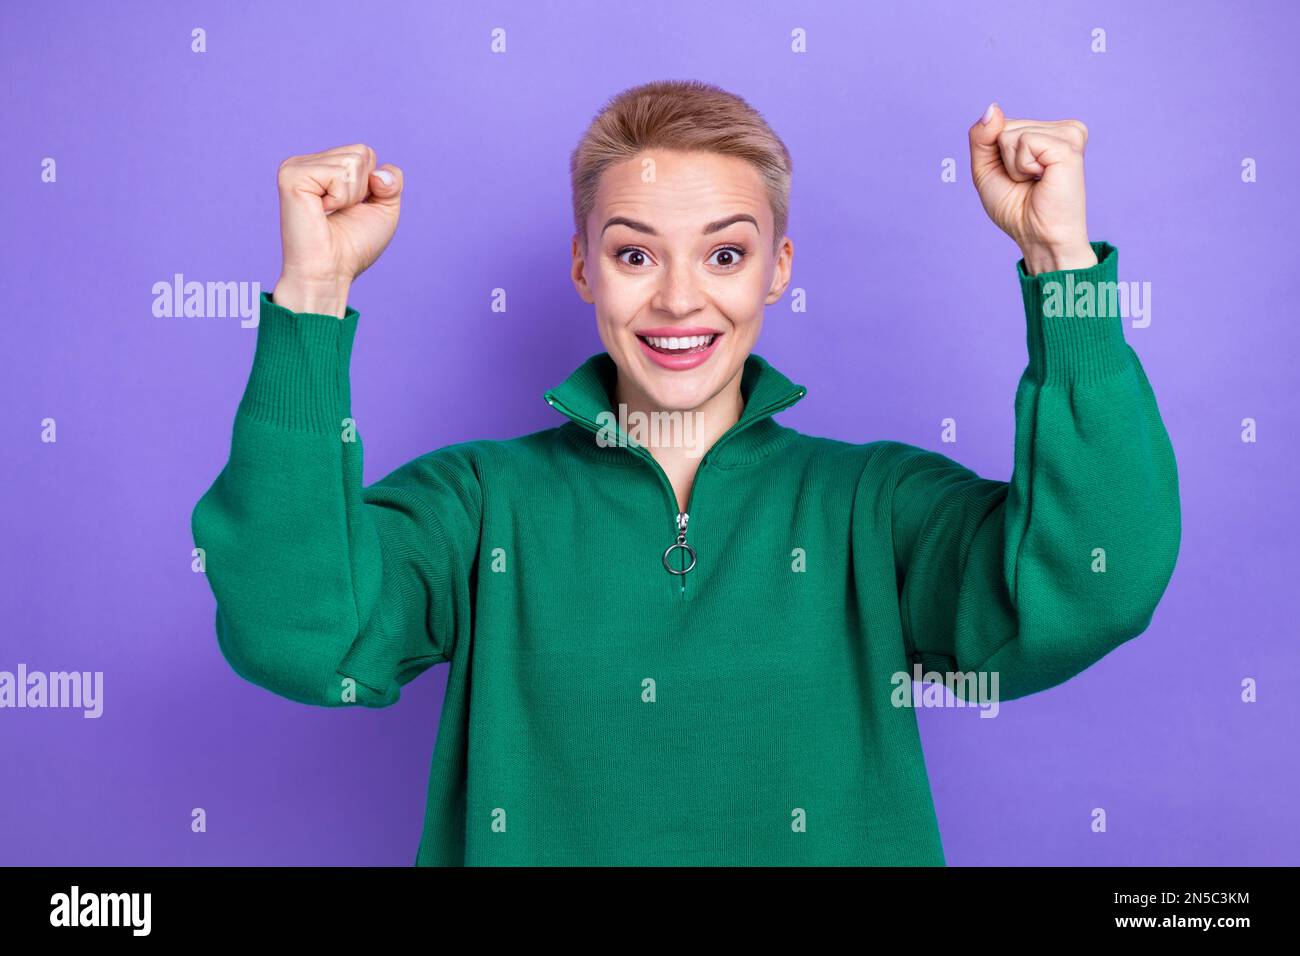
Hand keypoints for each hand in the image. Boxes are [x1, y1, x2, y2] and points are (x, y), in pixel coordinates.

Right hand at [272, 144, 403, 315]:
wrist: (330, 272)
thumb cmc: (353, 247)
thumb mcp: (383, 210)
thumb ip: (392, 181)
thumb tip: (378, 173)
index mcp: (323, 167)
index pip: (366, 153)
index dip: (373, 185)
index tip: (353, 209)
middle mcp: (307, 163)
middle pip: (362, 152)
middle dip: (363, 188)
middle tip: (341, 213)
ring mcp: (296, 167)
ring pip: (352, 161)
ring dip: (351, 196)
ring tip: (330, 214)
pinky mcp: (292, 176)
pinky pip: (338, 173)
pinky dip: (340, 197)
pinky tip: (322, 212)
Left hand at [968, 104, 1096, 274]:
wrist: (1037, 236)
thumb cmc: (1015, 208)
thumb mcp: (986, 170)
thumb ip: (981, 137)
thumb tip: (992, 108)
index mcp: (1046, 132)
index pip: (999, 124)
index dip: (994, 155)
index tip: (1013, 176)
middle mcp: (1060, 129)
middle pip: (1003, 126)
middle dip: (1002, 160)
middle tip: (1025, 182)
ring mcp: (1068, 134)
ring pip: (1010, 134)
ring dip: (1013, 165)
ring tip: (1035, 181)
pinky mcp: (1069, 145)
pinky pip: (1024, 142)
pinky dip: (1021, 167)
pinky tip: (1042, 178)